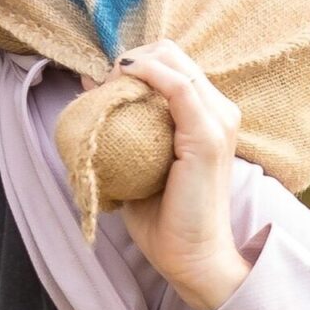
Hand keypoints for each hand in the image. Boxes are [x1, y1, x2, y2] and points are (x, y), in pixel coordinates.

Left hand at [110, 40, 253, 309]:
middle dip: (130, 59)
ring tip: (104, 88)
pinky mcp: (208, 134)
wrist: (191, 257)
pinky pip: (177, 86)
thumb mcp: (136, 161)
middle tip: (100, 84)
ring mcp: (217, 120)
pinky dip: (146, 74)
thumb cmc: (164, 217)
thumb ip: (121, 124)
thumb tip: (90, 87)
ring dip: (132, 66)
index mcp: (207, 115)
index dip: (134, 62)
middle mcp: (218, 110)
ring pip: (173, 60)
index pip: (171, 63)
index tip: (101, 81)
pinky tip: (118, 80)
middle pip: (172, 52)